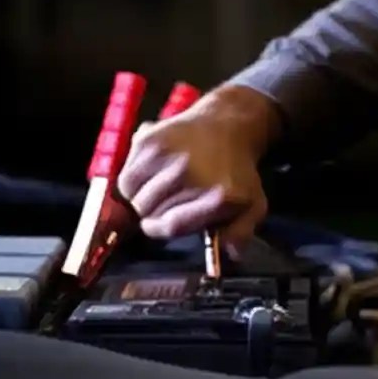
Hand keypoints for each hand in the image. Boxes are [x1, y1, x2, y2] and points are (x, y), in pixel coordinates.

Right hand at [117, 86, 280, 256]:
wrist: (228, 124)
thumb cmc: (237, 171)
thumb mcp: (252, 204)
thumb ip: (240, 233)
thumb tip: (228, 254)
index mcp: (217, 196)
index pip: (169, 226)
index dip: (160, 229)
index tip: (160, 224)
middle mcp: (189, 175)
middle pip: (148, 211)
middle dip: (153, 212)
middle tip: (167, 201)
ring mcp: (167, 155)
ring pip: (132, 194)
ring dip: (140, 196)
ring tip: (159, 187)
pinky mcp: (148, 141)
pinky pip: (125, 174)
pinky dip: (133, 178)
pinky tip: (151, 172)